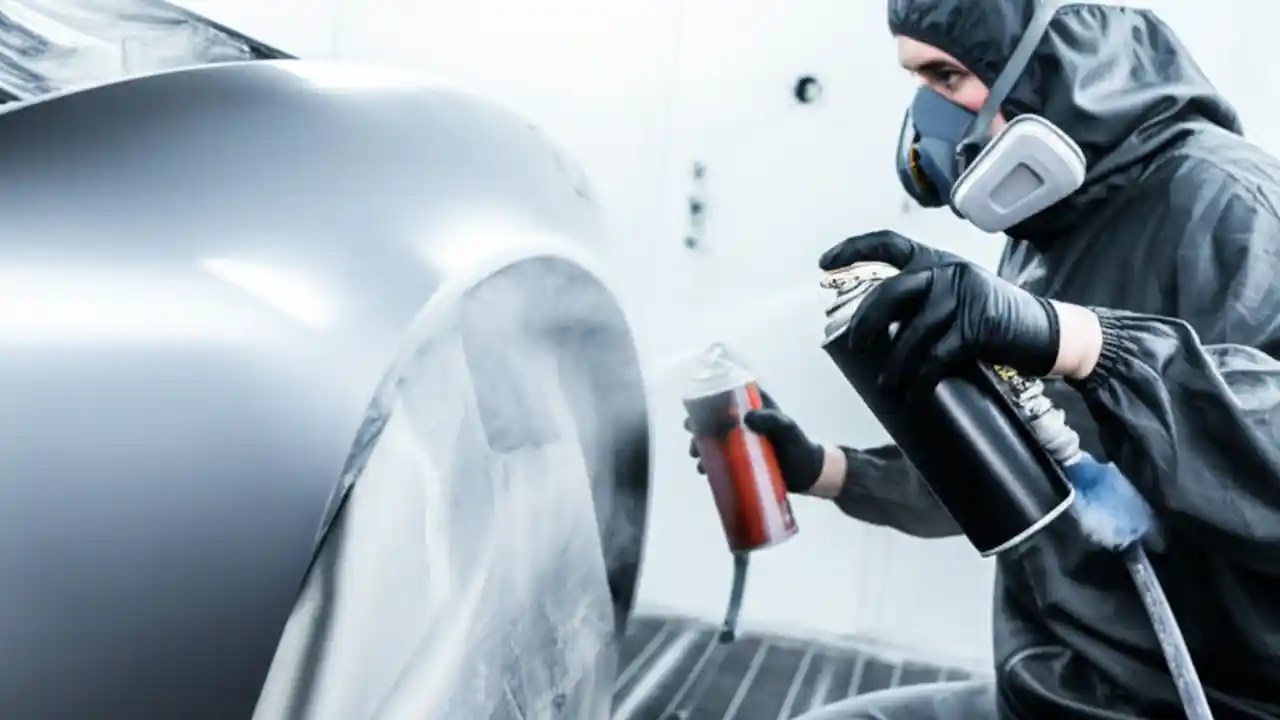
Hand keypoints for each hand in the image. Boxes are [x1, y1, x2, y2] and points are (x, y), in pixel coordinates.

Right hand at [685, 393, 824, 493]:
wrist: (806, 474)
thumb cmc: (798, 445)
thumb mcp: (787, 429)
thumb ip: (771, 420)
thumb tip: (747, 418)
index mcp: (752, 407)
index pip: (725, 394)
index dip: (706, 397)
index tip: (695, 405)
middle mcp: (741, 422)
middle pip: (711, 418)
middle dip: (696, 423)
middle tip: (691, 431)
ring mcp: (738, 442)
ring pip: (710, 439)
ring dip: (698, 445)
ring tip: (696, 455)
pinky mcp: (737, 460)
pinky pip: (717, 460)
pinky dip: (707, 464)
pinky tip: (703, 471)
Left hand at [819, 230, 1059, 394]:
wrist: (1047, 333)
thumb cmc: (993, 321)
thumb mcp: (957, 297)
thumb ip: (922, 302)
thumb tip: (877, 330)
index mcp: (937, 260)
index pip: (888, 243)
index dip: (853, 249)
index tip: (824, 264)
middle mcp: (947, 271)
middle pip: (890, 292)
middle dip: (865, 321)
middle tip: (853, 345)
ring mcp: (962, 297)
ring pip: (910, 333)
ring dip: (894, 364)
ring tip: (887, 383)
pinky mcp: (976, 327)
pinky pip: (935, 357)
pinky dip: (920, 379)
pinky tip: (913, 392)